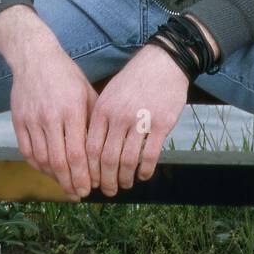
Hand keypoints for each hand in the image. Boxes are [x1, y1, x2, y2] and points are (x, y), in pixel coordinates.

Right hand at [9, 44, 97, 199]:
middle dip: (70, 182)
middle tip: (78, 194)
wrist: (35, 58)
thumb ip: (93, 120)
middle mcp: (50, 118)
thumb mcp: (87, 93)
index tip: (90, 188)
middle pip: (59, 162)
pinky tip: (48, 170)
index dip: (83, 175)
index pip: (77, 153)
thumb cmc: (67, 76)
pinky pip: (27, 151)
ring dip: (54, 177)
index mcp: (71, 111)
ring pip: (42, 159)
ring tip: (65, 185)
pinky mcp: (18, 121)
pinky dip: (38, 165)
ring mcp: (32, 120)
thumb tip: (103, 151)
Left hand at [86, 45, 188, 195]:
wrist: (163, 63)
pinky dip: (145, 171)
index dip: (89, 170)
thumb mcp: (110, 94)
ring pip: (128, 161)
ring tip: (126, 185)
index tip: (91, 181)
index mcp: (103, 109)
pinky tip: (143, 176)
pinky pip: (150, 156)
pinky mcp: (161, 124)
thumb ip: (100, 119)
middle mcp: (119, 116)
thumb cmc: (134, 80)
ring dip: (125, 178)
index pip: (90, 148)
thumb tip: (91, 150)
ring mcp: (140, 121)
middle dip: (106, 181)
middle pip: (107, 159)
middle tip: (108, 191)